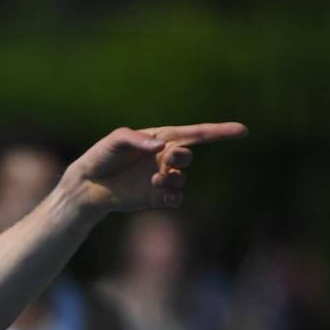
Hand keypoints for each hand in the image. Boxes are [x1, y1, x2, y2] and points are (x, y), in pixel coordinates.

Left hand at [67, 122, 246, 214]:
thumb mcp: (114, 141)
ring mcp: (162, 178)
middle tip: (168, 158)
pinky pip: (175, 198)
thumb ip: (135, 139)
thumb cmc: (101, 156)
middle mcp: (165, 158)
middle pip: (188, 156)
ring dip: (173, 178)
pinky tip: (165, 195)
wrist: (87, 184)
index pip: (196, 134)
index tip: (242, 131)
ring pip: (181, 178)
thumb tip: (159, 147)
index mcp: (162, 138)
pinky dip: (174, 197)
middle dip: (182, 157)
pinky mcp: (155, 198)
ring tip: (155, 179)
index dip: (220, 132)